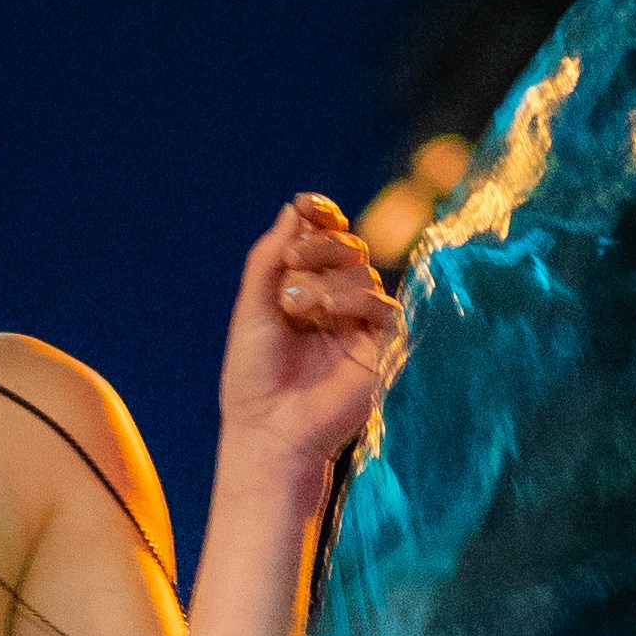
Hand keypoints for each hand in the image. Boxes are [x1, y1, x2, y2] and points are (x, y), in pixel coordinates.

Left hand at [220, 194, 410, 509]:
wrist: (270, 430)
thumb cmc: (254, 377)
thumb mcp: (252, 309)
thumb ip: (269, 259)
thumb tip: (293, 209)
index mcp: (303, 291)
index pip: (322, 240)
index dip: (320, 217)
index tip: (306, 204)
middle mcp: (334, 304)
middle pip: (347, 248)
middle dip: (321, 245)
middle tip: (291, 261)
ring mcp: (358, 326)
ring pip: (362, 274)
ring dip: (329, 280)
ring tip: (297, 306)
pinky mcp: (380, 349)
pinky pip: (384, 307)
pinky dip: (357, 300)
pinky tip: (328, 312)